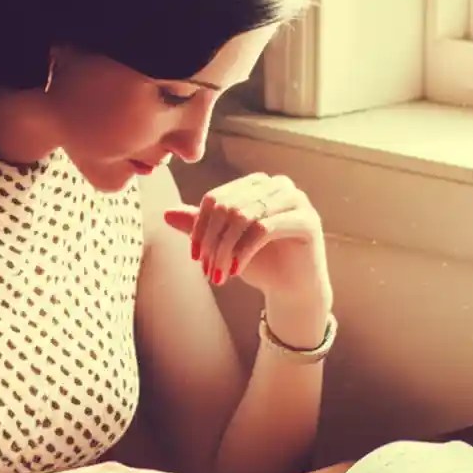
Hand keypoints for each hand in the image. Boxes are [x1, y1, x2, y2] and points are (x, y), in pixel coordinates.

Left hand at [163, 172, 330, 306]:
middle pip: (228, 206)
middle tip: (206, 270)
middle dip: (211, 241)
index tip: (194, 256)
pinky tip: (235, 271)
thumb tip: (166, 213)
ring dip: (224, 249)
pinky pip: (263, 229)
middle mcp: (277, 185)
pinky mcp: (306, 220)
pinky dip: (243, 252)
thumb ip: (201, 226)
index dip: (199, 227)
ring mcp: (295, 200)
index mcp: (257, 184)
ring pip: (243, 216)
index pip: (216, 197)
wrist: (293, 289)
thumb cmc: (262, 263)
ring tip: (218, 274)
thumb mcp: (226, 243)